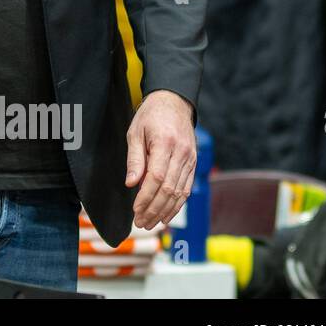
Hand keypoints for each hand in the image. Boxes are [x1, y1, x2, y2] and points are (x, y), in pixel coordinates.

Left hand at [125, 90, 196, 229]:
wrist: (174, 102)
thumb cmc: (150, 116)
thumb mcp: (135, 132)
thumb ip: (134, 158)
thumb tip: (131, 183)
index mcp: (165, 144)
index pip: (156, 178)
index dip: (146, 197)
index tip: (135, 210)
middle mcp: (181, 154)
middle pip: (169, 189)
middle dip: (154, 209)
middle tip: (141, 223)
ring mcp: (190, 159)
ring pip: (180, 192)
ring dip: (165, 211)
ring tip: (151, 223)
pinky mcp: (194, 163)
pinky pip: (187, 188)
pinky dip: (177, 204)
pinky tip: (167, 214)